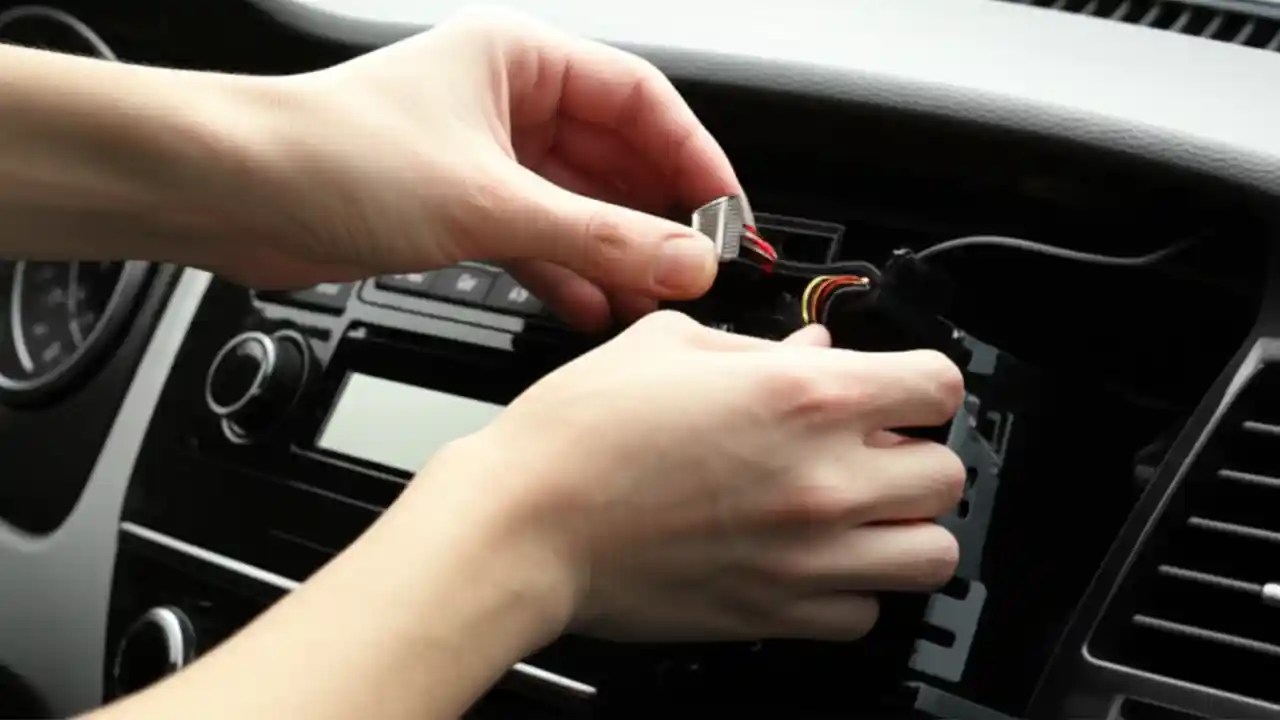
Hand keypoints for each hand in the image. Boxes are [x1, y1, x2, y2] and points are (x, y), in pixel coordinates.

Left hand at [218, 7, 738, 330]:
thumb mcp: (490, 203)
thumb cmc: (332, 155)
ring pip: (578, 204)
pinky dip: (566, 272)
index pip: (642, 102)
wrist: (230, 194)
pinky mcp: (458, 207)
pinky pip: (537, 239)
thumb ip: (599, 237)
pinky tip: (592, 307)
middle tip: (698, 268)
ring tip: (655, 299)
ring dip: (615, 252)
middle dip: (657, 216)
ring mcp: (485, 158)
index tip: (728, 218)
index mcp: (522, 60)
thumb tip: (684, 262)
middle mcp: (508, 102)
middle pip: (615, 157)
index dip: (693, 159)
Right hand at [426, 311, 965, 642]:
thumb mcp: (664, 347)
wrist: (524, 524)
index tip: (901, 387)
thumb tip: (807, 350)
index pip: (940, 387)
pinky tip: (815, 560)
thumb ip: (754, 343)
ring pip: (931, 555)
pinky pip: (865, 614)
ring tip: (862, 511)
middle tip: (873, 447)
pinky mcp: (776, 614)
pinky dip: (853, 589)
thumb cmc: (577, 437)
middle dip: (917, 454)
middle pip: (948, 476)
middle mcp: (821, 480)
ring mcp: (805, 555)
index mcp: (802, 397)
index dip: (923, 381)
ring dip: (904, 528)